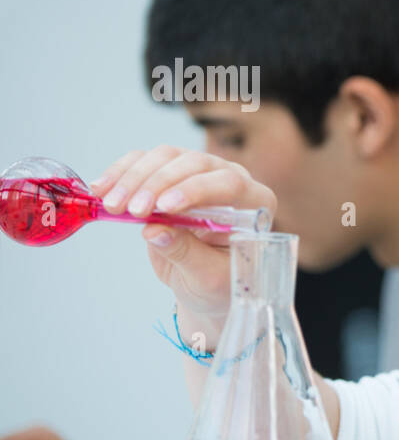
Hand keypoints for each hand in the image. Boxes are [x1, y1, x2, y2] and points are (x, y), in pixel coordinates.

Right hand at [89, 146, 276, 337]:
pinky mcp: (171, 173)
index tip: (164, 207)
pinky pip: (144, 161)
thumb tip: (155, 231)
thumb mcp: (208, 277)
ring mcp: (201, 171)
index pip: (230, 184)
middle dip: (157, 184)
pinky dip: (120, 173)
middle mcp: (231, 178)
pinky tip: (101, 190)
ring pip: (166, 157)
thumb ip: (187, 253)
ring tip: (112, 206)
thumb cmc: (220, 282)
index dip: (196, 190)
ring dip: (133, 178)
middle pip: (194, 163)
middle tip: (130, 211)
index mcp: (255, 203)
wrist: (207, 283)